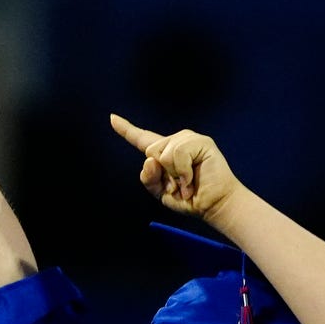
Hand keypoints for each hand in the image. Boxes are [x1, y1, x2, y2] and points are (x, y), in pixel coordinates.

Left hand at [108, 115, 249, 224]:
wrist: (213, 205)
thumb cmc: (189, 199)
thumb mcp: (161, 192)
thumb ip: (149, 178)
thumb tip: (149, 159)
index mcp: (164, 153)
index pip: (142, 139)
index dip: (126, 129)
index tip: (112, 118)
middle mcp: (175, 142)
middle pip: (151, 149)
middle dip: (163, 172)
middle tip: (179, 184)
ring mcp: (189, 139)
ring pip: (164, 152)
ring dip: (175, 174)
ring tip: (188, 182)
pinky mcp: (202, 142)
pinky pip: (177, 154)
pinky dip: (183, 172)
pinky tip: (192, 178)